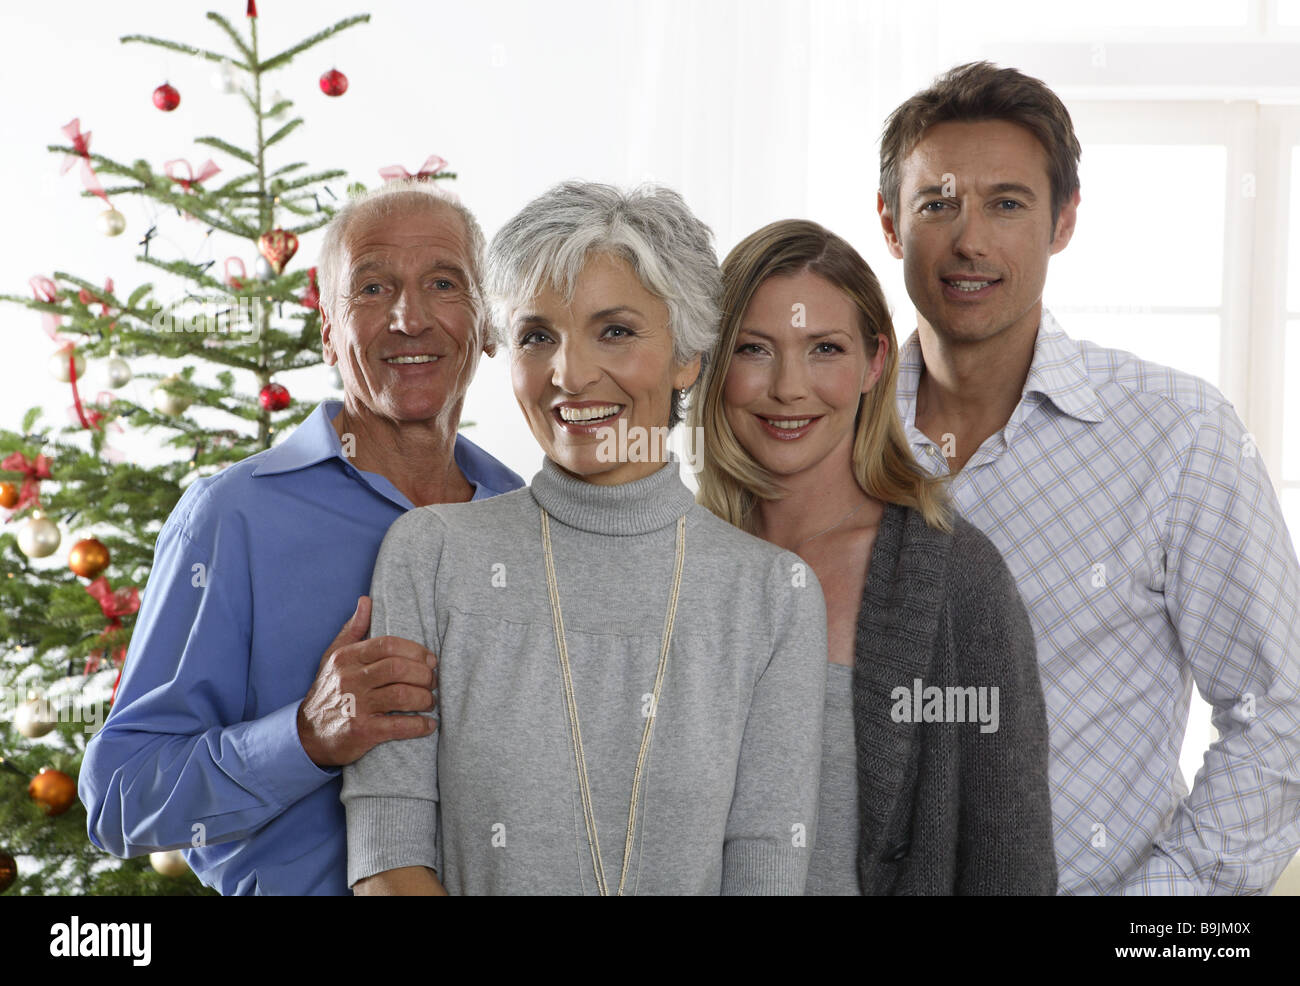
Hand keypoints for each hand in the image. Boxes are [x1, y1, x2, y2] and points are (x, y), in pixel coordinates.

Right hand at [297, 596, 438, 766]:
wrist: (308, 734)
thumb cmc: (328, 691)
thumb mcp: (333, 658)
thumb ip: (353, 630)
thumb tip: (366, 601)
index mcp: (347, 658)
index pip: (388, 644)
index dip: (416, 651)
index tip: (431, 660)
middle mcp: (349, 679)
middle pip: (398, 669)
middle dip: (424, 675)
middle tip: (433, 682)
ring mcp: (355, 706)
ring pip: (402, 695)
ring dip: (425, 699)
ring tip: (430, 702)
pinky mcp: (361, 732)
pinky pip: (398, 726)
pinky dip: (419, 725)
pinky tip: (428, 724)